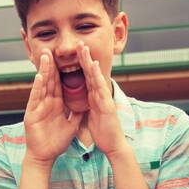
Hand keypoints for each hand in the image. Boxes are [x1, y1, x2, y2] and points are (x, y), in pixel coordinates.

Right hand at [23, 51, 79, 162]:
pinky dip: (37, 88)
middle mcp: (46, 103)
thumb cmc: (56, 143)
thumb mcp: (72, 125)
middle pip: (50, 80)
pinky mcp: (31, 114)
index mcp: (56, 104)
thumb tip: (88, 105)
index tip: (67, 57)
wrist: (45, 156)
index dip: (62, 71)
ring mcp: (38, 107)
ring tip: (45, 56)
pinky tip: (40, 76)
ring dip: (43, 70)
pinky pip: (35, 98)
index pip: (60, 84)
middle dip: (50, 65)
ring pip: (42, 85)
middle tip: (51, 49)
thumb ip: (78, 114)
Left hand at [78, 42, 126, 156]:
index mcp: (95, 98)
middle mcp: (100, 95)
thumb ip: (88, 107)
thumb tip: (82, 103)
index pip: (87, 78)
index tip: (75, 54)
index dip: (81, 66)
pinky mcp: (107, 105)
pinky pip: (101, 88)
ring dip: (90, 62)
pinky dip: (98, 76)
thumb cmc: (104, 133)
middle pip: (91, 73)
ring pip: (96, 77)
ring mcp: (105, 98)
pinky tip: (94, 65)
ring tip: (84, 48)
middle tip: (79, 43)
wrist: (113, 145)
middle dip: (85, 58)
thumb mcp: (92, 117)